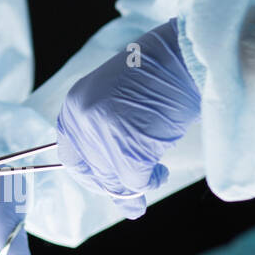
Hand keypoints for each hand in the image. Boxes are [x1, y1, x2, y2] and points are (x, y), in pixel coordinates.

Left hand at [56, 18, 200, 218]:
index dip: (89, 175)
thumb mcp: (119, 104)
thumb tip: (120, 196)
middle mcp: (82, 116)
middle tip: (139, 185)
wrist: (185, 58)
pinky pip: (134, 179)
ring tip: (156, 174)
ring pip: (113, 178)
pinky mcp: (127, 143)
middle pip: (92, 170)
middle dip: (116, 183)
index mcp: (75, 104)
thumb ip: (107, 139)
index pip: (69, 156)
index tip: (106, 184)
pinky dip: (150, 181)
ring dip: (135, 183)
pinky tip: (161, 171)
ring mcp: (103, 129)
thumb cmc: (158, 80)